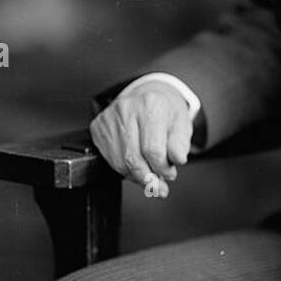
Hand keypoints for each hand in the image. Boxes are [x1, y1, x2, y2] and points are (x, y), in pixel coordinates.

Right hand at [89, 81, 193, 197]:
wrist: (149, 94)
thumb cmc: (166, 110)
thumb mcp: (182, 124)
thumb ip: (180, 144)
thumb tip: (177, 160)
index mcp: (151, 105)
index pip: (153, 150)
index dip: (162, 169)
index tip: (170, 174)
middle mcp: (127, 109)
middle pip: (134, 159)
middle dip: (149, 178)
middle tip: (159, 186)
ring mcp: (109, 118)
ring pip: (120, 162)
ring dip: (137, 176)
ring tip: (150, 176)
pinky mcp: (98, 127)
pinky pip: (110, 158)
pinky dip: (124, 169)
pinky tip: (136, 166)